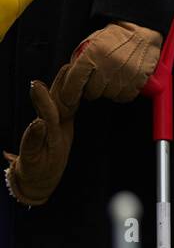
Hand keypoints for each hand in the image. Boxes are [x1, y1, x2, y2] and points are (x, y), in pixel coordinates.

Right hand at [4, 72, 76, 205]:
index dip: (44, 101)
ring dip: (64, 86)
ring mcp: (61, 126)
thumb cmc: (36, 170)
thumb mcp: (31, 160)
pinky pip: (62, 106)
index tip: (36, 85)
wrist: (42, 181)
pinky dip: (63, 94)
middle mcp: (60, 129)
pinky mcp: (59, 124)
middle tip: (66, 66)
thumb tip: (38, 122)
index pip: (50, 115)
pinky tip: (65, 82)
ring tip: (67, 68)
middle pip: (61, 104)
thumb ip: (34, 141)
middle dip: (62, 85)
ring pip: (62, 103)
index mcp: (55, 137)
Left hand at [72, 22, 161, 101]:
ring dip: (108, 90)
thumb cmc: (114, 39)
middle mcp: (109, 63)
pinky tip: (123, 81)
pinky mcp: (139, 80)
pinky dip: (122, 92)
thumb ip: (80, 61)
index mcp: (94, 52)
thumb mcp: (91, 43)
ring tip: (113, 77)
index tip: (69, 99)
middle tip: (98, 79)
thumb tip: (70, 81)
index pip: (75, 80)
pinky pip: (124, 97)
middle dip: (92, 88)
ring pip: (108, 96)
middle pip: (92, 92)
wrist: (141, 33)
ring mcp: (125, 73)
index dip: (69, 93)